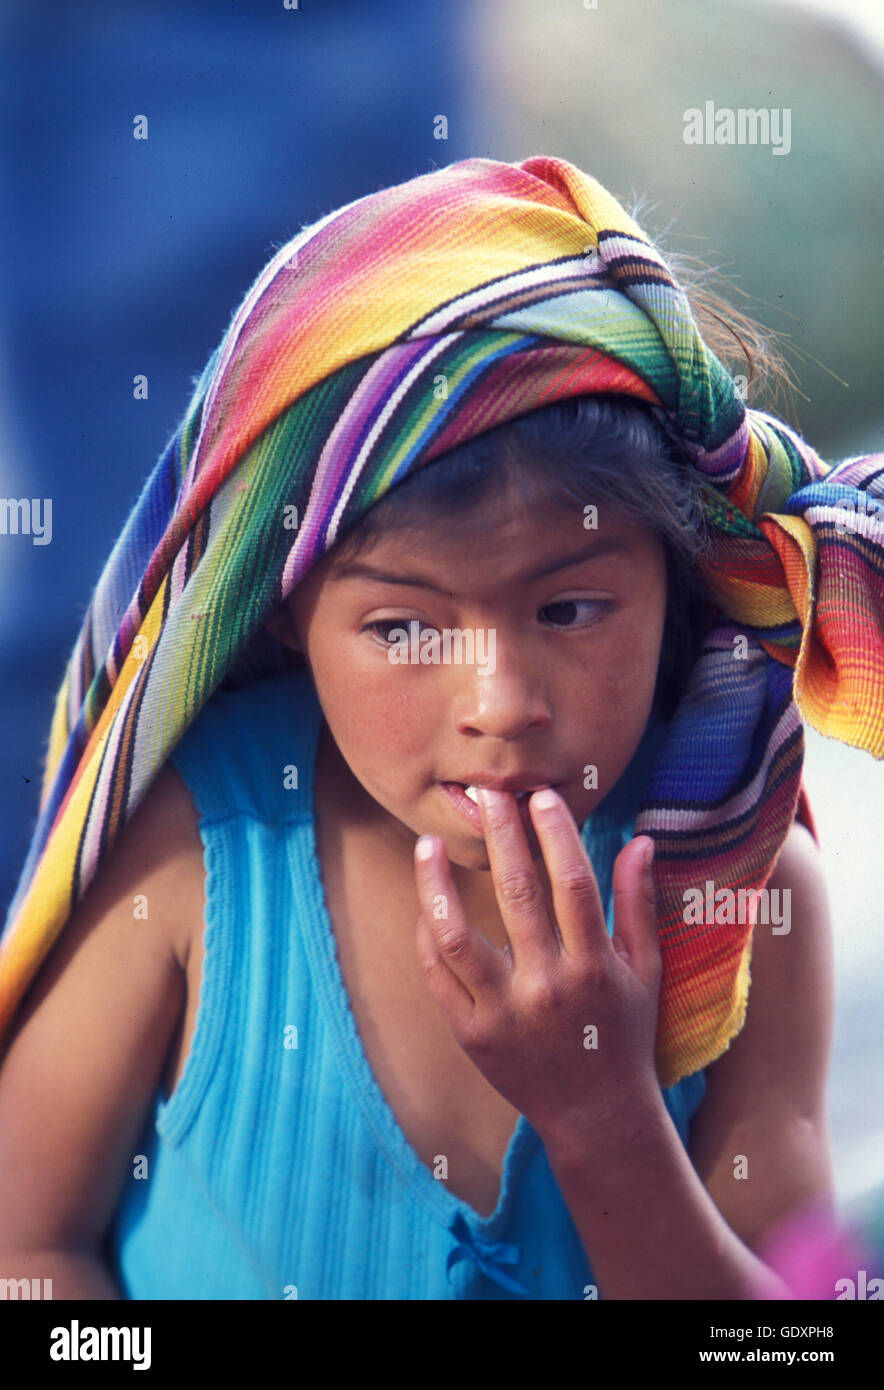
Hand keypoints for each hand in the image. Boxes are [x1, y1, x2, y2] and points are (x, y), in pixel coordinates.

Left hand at [413, 786, 662, 1144]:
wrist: (596, 1117)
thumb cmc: (624, 1035)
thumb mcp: (645, 972)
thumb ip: (639, 905)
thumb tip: (641, 840)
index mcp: (595, 967)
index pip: (574, 884)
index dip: (556, 834)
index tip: (541, 796)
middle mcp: (548, 987)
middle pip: (517, 895)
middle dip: (501, 836)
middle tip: (486, 793)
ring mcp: (503, 1013)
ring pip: (458, 935)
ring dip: (437, 884)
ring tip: (427, 844)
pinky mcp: (470, 1033)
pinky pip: (439, 974)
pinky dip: (428, 933)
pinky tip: (427, 900)